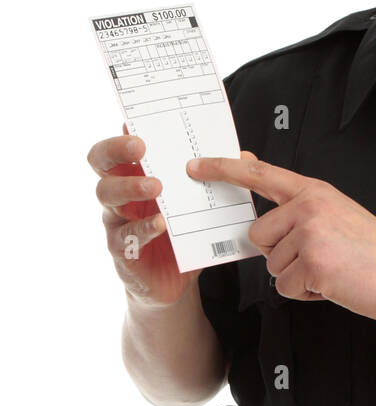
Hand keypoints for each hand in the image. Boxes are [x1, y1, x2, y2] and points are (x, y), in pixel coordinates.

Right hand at [88, 124, 255, 306]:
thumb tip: (245, 154)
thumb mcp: (201, 204)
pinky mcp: (122, 249)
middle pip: (101, 162)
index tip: (135, 121)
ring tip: (156, 186)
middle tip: (139, 147)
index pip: (121, 146)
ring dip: (129, 187)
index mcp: (137, 175)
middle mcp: (121, 193)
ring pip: (106, 195)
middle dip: (116, 150)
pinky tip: (159, 224)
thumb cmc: (182, 235)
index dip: (123, 131)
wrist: (173, 283)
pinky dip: (141, 228)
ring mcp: (117, 220)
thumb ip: (218, 178)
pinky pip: (124, 235)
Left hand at [187, 153, 375, 321]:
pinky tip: (334, 284)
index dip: (223, 169)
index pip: (259, 174)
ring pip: (273, 265)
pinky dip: (308, 294)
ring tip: (333, 270)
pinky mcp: (313, 263)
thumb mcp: (337, 215)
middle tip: (320, 257)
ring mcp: (310, 234)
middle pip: (258, 235)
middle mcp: (309, 207)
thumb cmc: (375, 253)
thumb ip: (301, 212)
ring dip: (298, 277)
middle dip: (281, 254)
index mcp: (314, 192)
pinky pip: (286, 287)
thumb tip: (262, 222)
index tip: (195, 166)